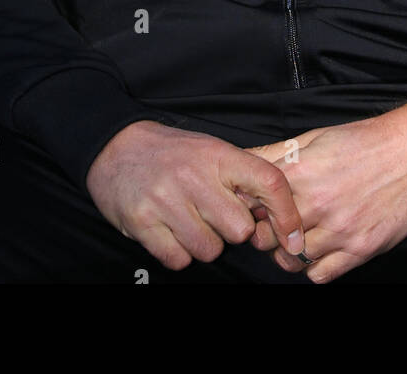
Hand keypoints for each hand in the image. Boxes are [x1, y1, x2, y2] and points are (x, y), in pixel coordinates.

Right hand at [86, 119, 305, 271]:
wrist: (114, 146)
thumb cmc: (171, 153)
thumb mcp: (209, 150)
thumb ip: (240, 177)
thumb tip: (276, 214)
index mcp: (218, 155)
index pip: (268, 181)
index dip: (286, 214)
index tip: (293, 237)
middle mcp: (194, 176)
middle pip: (240, 229)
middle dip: (230, 231)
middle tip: (213, 215)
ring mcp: (167, 200)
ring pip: (210, 250)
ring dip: (203, 244)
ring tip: (187, 220)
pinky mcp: (143, 223)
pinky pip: (179, 260)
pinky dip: (177, 252)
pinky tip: (168, 230)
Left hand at [244, 96, 406, 282]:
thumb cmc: (365, 141)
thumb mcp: (316, 137)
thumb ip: (277, 152)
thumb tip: (243, 156)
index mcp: (302, 172)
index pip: (255, 203)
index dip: (251, 206)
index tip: (257, 206)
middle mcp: (318, 203)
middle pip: (268, 236)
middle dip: (266, 233)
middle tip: (275, 226)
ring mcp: (340, 229)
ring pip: (292, 259)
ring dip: (289, 252)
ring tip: (299, 238)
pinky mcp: (361, 249)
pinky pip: (320, 275)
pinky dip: (314, 268)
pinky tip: (321, 250)